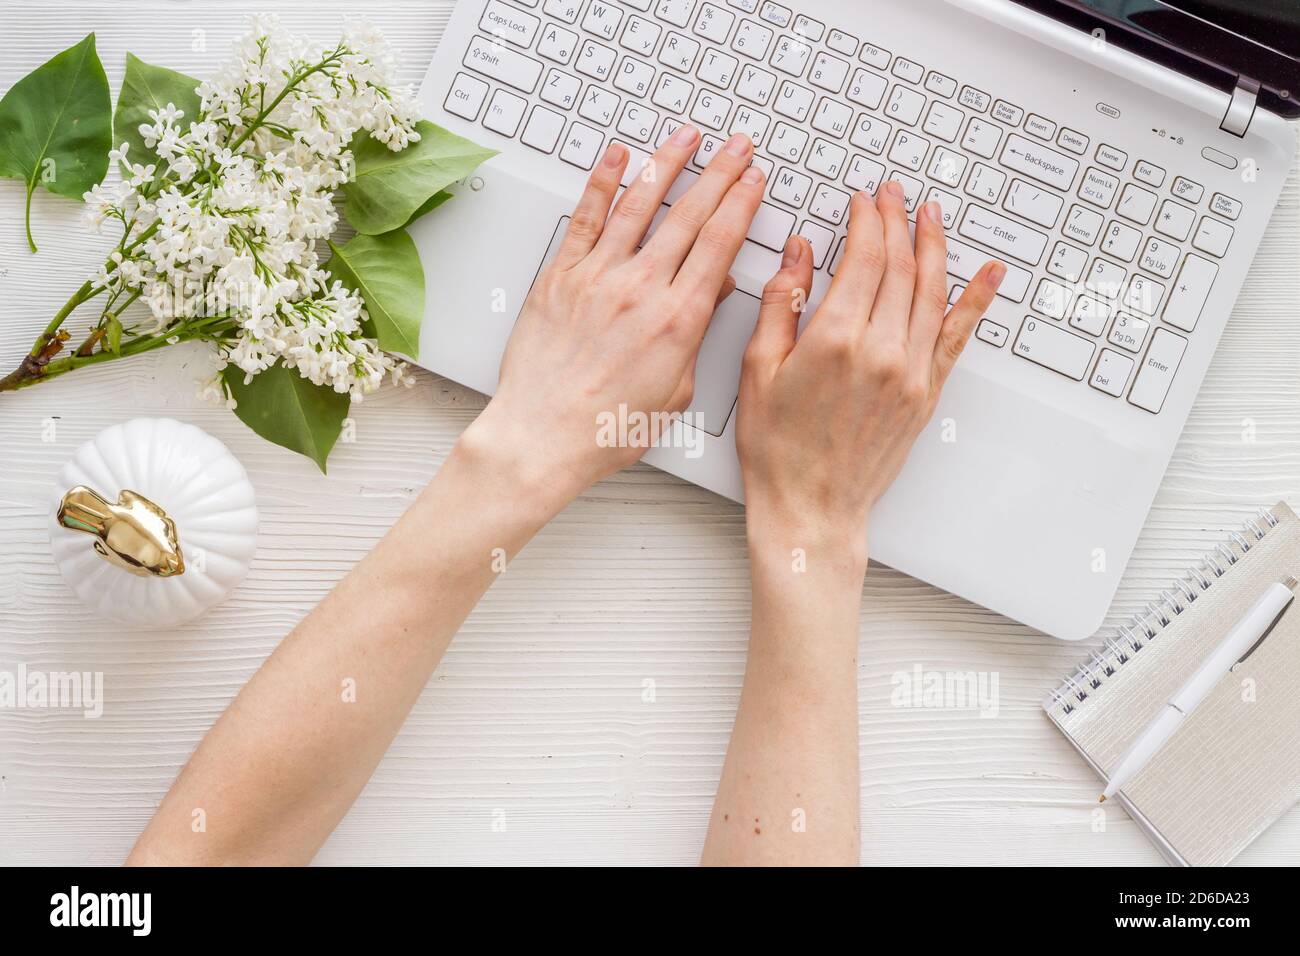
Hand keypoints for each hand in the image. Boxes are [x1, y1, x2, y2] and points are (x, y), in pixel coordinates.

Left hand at [466, 126, 764, 503]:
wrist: (542, 435)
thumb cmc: (606, 426)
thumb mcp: (676, 390)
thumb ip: (697, 335)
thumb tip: (714, 293)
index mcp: (678, 319)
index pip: (720, 243)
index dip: (741, 204)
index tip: (754, 180)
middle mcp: (640, 289)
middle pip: (689, 215)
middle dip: (720, 173)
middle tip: (737, 147)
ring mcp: (597, 278)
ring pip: (640, 205)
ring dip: (668, 164)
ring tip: (687, 138)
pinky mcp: (560, 278)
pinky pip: (585, 219)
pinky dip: (602, 184)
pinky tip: (617, 159)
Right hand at [737, 182, 1004, 560]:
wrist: (810, 507)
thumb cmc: (777, 449)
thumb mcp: (757, 369)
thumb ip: (781, 303)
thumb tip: (799, 252)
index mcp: (835, 340)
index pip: (863, 258)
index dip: (865, 221)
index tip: (861, 201)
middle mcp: (881, 351)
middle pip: (900, 267)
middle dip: (897, 222)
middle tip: (893, 195)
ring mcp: (911, 373)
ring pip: (933, 291)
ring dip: (934, 246)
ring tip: (931, 215)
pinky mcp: (926, 394)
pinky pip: (958, 336)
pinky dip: (977, 300)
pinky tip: (990, 275)